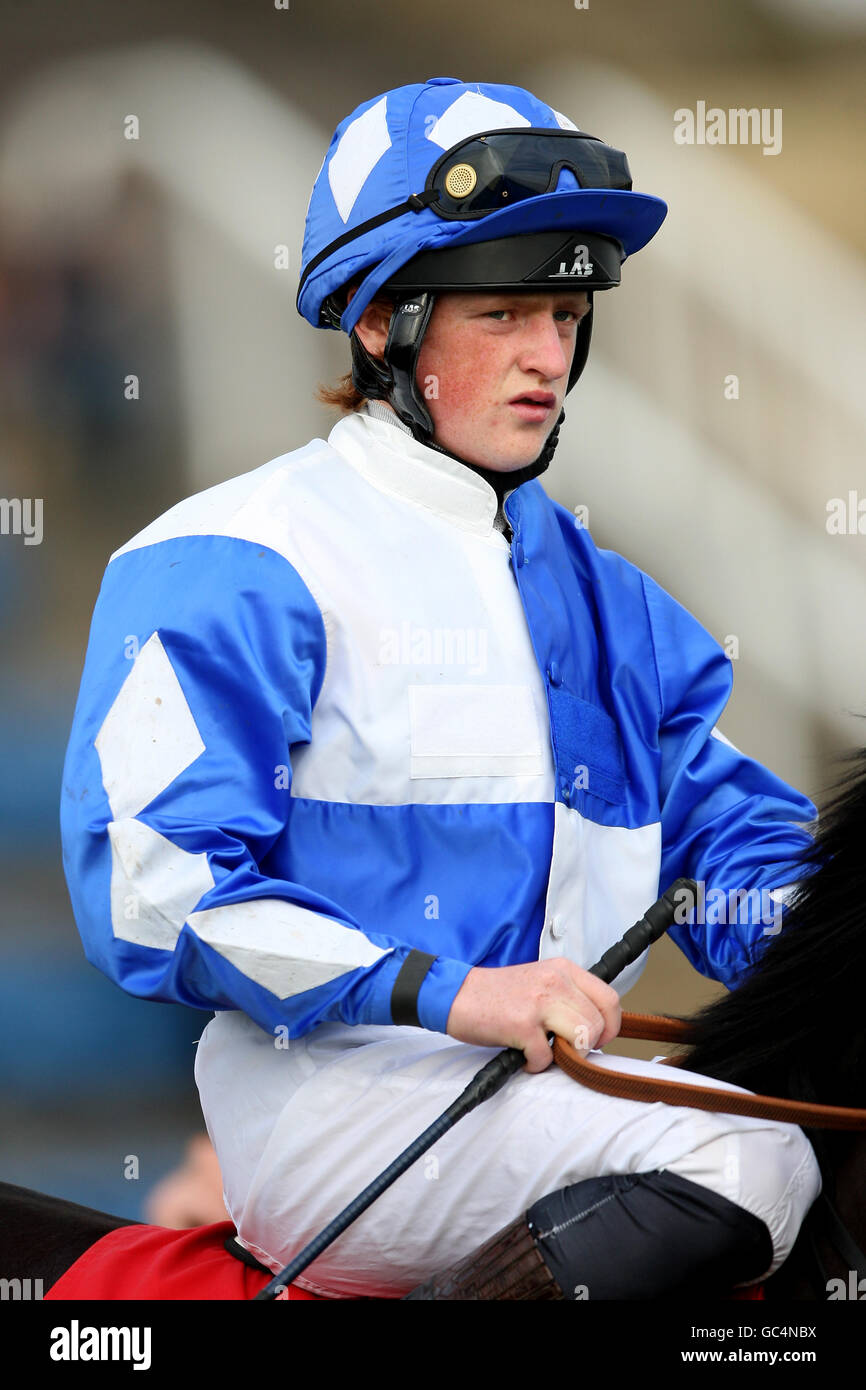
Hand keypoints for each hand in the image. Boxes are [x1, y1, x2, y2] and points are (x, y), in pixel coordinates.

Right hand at [445, 958, 620, 1072]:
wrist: (457, 993)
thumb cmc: (499, 993)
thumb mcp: (541, 981)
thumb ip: (569, 996)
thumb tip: (595, 1028)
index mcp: (563, 969)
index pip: (609, 999)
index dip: (610, 1027)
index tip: (597, 1039)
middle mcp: (555, 982)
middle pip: (598, 1023)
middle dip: (586, 1045)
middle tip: (567, 1049)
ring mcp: (539, 1002)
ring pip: (581, 1038)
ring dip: (567, 1055)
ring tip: (547, 1051)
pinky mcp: (521, 1025)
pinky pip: (546, 1057)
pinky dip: (536, 1064)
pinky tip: (524, 1055)